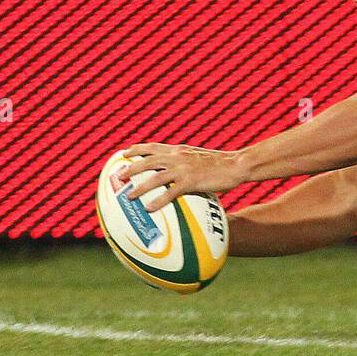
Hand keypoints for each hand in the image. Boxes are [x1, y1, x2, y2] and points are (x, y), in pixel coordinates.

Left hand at [116, 143, 249, 211]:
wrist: (237, 164)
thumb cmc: (222, 163)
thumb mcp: (200, 157)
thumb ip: (187, 161)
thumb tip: (178, 171)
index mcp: (180, 150)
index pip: (153, 146)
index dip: (137, 149)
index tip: (125, 153)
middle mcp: (178, 157)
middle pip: (148, 160)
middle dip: (131, 168)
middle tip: (119, 176)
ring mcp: (184, 169)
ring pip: (155, 176)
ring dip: (139, 186)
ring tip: (128, 195)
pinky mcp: (191, 181)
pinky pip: (170, 192)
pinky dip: (158, 201)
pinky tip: (149, 209)